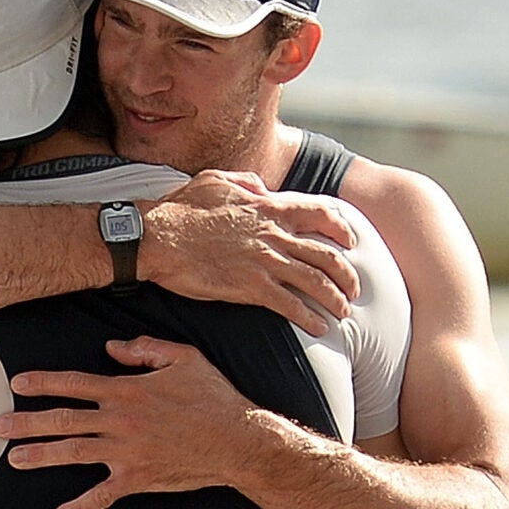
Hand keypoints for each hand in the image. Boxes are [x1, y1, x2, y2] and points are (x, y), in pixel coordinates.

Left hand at [0, 336, 276, 508]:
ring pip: (73, 452)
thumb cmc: (214, 397)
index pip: (75, 383)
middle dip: (27, 422)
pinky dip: (79, 508)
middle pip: (64, 420)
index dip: (43, 383)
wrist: (240, 439)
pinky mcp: (138, 477)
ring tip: (13, 459)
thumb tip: (110, 347)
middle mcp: (121, 420)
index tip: (17, 383)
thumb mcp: (184, 358)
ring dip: (41, 456)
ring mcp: (127, 451)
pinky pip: (103, 495)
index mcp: (127, 390)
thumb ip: (144, 348)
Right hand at [141, 171, 358, 334]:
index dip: (341, 229)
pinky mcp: (249, 287)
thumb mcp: (216, 180)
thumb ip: (247, 183)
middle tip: (353, 289)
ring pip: (314, 282)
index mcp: (268, 209)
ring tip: (342, 312)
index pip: (320, 215)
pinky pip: (289, 304)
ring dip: (334, 299)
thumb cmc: (179, 209)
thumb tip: (263, 189)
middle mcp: (273, 235)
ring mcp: (263, 262)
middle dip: (346, 274)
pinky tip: (317, 328)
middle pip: (326, 255)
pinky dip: (308, 317)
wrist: (154, 237)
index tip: (350, 241)